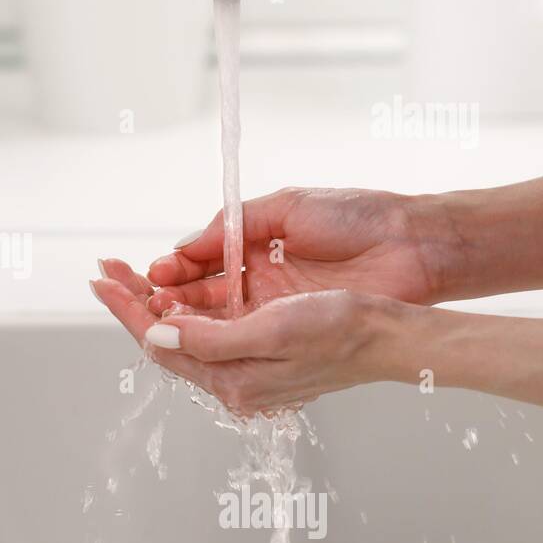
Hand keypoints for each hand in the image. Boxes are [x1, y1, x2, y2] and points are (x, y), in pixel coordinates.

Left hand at [92, 267, 401, 414]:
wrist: (389, 334)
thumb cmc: (340, 330)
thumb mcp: (270, 331)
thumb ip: (209, 339)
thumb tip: (157, 336)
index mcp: (231, 380)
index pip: (160, 343)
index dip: (127, 308)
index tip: (101, 280)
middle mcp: (233, 378)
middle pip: (166, 338)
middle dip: (134, 301)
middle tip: (107, 267)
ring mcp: (247, 366)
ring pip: (185, 332)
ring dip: (157, 301)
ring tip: (131, 273)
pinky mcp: (261, 350)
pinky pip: (209, 328)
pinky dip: (187, 305)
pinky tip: (178, 289)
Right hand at [145, 188, 456, 314]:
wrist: (414, 245)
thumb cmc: (359, 217)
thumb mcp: (287, 207)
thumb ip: (233, 224)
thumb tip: (184, 246)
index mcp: (254, 246)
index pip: (197, 262)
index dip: (168, 269)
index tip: (143, 272)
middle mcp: (258, 281)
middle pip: (195, 294)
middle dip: (159, 295)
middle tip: (127, 294)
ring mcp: (273, 308)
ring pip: (212, 318)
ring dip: (178, 316)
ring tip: (148, 311)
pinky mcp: (291, 330)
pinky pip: (242, 336)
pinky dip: (212, 334)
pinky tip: (186, 330)